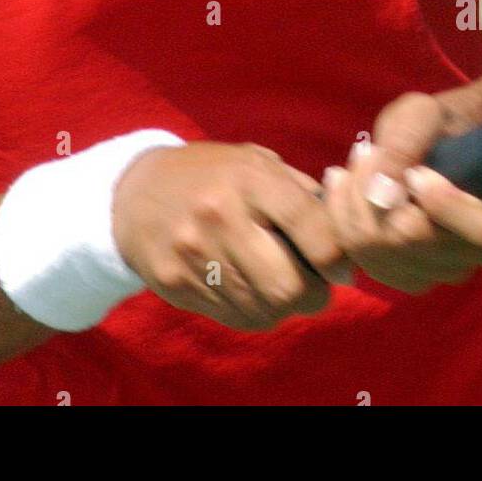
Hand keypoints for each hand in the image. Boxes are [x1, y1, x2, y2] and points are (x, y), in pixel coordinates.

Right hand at [112, 141, 350, 330]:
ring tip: (281, 283)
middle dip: (314, 292)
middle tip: (315, 283)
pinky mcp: (176, 283)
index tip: (342, 267)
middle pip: (289, 285)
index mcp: (248, 177)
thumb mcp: (255, 162)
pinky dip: (255, 311)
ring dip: (285, 305)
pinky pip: (235, 318)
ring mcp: (194, 252)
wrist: (135, 194)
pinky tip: (250, 288)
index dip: (337, 255)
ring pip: (265, 309)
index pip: (308, 224)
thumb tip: (346, 230)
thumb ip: (300, 192)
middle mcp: (220, 214)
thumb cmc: (212, 176)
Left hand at [322, 93, 481, 294]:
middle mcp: (480, 253)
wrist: (434, 143)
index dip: (442, 202)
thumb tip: (383, 197)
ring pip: (383, 255)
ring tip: (352, 165)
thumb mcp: (423, 115)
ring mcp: (444, 270)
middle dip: (375, 192)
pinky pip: (366, 262)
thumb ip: (406, 145)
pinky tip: (341, 188)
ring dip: (353, 205)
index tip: (416, 172)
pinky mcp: (409, 276)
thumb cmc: (438, 124)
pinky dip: (343, 223)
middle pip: (415, 240)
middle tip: (365, 151)